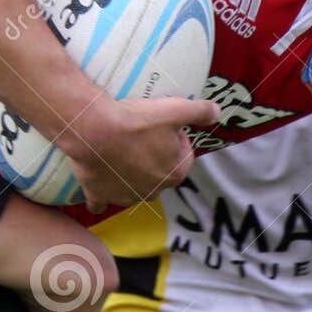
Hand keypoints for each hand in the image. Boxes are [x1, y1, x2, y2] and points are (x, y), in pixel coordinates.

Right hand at [58, 95, 219, 211]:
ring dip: (131, 174)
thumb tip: (217, 112)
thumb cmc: (137, 120)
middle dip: (155, 156)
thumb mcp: (175, 109)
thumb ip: (200, 111)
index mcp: (174, 174)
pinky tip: (99, 183)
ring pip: (134, 187)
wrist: (94, 130)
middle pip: (159, 172)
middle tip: (142, 134)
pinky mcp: (100, 196)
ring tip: (120, 149)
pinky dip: (102, 195)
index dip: (177, 139)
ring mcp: (125, 196)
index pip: (184, 157)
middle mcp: (153, 191)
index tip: (165, 125)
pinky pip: (101, 202)